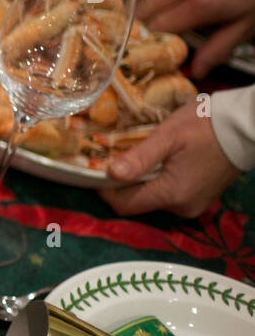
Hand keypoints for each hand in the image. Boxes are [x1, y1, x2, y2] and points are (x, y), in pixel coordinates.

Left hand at [100, 105, 240, 216]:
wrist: (245, 127)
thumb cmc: (205, 126)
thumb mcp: (168, 136)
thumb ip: (140, 157)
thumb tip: (111, 174)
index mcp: (172, 195)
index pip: (125, 205)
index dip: (106, 191)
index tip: (96, 170)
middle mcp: (182, 208)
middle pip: (137, 203)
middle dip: (122, 185)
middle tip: (114, 159)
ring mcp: (193, 205)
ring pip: (152, 200)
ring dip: (140, 182)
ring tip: (136, 158)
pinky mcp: (200, 199)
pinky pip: (168, 196)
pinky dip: (157, 182)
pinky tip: (157, 163)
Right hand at [137, 0, 254, 76]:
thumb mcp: (243, 25)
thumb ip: (218, 48)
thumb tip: (196, 73)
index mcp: (201, 4)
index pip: (157, 25)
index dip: (153, 33)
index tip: (152, 35)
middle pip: (146, 5)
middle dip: (145, 16)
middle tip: (148, 20)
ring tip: (147, 0)